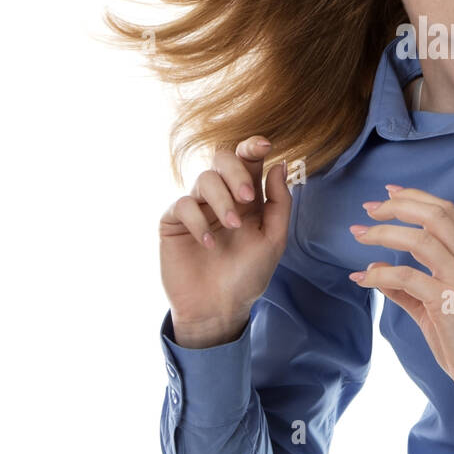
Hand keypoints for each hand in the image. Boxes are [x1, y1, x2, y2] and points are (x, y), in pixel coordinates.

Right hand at [159, 136, 292, 346]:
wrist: (218, 308)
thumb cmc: (248, 275)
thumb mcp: (274, 240)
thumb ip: (279, 203)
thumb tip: (279, 164)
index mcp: (247, 197)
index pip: (248, 160)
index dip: (253, 146)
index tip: (264, 144)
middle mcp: (221, 196)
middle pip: (223, 159)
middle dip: (237, 173)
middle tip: (248, 198)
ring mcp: (196, 207)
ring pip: (204, 179)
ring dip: (221, 199)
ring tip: (232, 227)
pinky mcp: (174, 222)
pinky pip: (183, 204)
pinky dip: (198, 220)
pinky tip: (208, 243)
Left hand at [348, 185, 453, 406]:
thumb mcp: (430, 305)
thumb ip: (404, 286)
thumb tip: (373, 269)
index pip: (444, 211)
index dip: (415, 196)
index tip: (388, 193)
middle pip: (435, 215)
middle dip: (398, 206)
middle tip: (368, 209)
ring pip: (421, 239)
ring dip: (384, 233)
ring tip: (360, 235)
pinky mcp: (449, 301)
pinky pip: (408, 277)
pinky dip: (380, 274)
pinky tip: (364, 278)